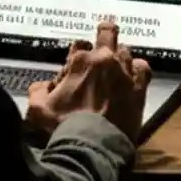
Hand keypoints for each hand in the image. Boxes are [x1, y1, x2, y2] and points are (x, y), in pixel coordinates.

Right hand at [25, 19, 151, 142]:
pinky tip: (133, 75)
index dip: (76, 54)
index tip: (74, 67)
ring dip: (119, 56)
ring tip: (115, 67)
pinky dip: (138, 69)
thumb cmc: (64, 126)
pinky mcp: (139, 88)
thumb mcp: (38, 109)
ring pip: (125, 51)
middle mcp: (104, 60)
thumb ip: (38, 91)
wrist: (92, 147)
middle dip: (105, 33)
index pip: (79, 44)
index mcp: (79, 61)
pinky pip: (143, 68)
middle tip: (104, 35)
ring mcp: (124, 73)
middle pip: (107, 33)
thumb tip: (43, 86)